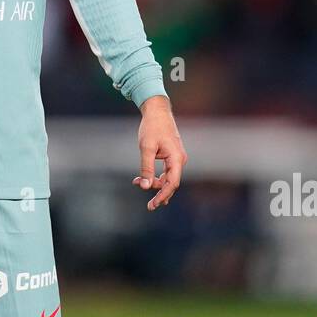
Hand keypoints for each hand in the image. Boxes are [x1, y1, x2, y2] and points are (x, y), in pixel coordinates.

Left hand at [132, 95, 185, 210]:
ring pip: (167, 178)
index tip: (154, 204)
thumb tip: (144, 186)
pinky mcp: (171, 156)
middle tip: (149, 206)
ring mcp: (176, 158)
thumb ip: (146, 168)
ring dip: (154, 183)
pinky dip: (155, 176)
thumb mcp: (146, 148)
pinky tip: (143, 179)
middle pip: (171, 183)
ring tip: (137, 182)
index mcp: (176, 158)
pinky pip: (165, 171)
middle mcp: (179, 159)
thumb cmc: (152, 127)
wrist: (157, 111)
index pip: (172, 183)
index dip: (163, 195)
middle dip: (159, 193)